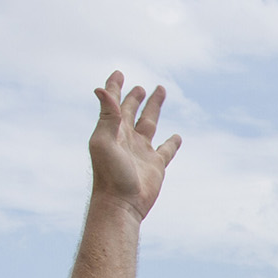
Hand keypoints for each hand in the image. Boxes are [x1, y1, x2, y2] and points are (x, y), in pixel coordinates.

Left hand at [88, 73, 179, 218]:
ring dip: (154, 108)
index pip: (114, 103)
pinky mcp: (156, 165)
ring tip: (160, 93)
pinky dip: (172, 142)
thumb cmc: (109, 174)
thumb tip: (102, 89)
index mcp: (112, 130)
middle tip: (140, 87)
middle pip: (132, 111)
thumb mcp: (105, 141)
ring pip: (150, 124)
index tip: (118, 73)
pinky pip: (166, 150)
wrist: (121, 204)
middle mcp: (127, 138)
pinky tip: (176, 136)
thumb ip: (107, 115)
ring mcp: (142, 151)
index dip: (115, 87)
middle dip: (135, 97)